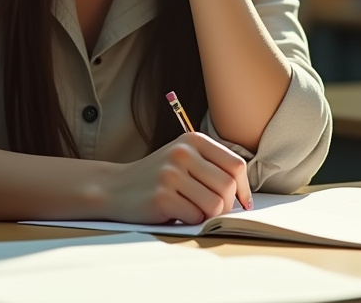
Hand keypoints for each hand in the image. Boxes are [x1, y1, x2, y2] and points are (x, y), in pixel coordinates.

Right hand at [102, 132, 252, 224]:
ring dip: (208, 215)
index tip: (242, 203)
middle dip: (225, 205)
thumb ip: (213, 167)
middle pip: (227, 187)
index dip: (243, 188)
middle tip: (212, 210)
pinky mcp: (161, 196)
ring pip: (214, 204)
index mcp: (193, 140)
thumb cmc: (158, 177)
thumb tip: (244, 197)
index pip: (236, 165)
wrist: (115, 188)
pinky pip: (194, 217)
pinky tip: (176, 213)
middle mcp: (182, 153)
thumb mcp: (184, 159)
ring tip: (193, 210)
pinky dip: (190, 221)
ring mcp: (171, 174)